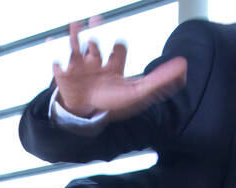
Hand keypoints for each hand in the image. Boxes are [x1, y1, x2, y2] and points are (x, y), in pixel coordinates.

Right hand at [52, 20, 187, 120]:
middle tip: (97, 23)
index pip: (118, 49)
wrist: (85, 117)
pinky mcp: (64, 73)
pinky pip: (57, 58)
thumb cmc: (111, 102)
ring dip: (76, 35)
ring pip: (77, 45)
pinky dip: (54, 49)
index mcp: (113, 63)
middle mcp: (96, 61)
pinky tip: (51, 39)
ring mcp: (79, 66)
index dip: (118, 49)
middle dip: (96, 35)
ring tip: (76, 26)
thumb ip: (161, 79)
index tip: (117, 49)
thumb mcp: (138, 92)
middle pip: (97, 42)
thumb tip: (184, 65)